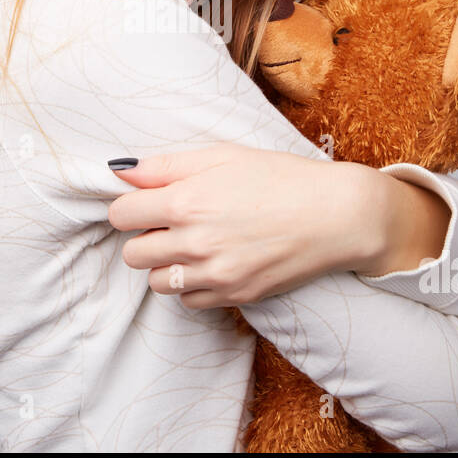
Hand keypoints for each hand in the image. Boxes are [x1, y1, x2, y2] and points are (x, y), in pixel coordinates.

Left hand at [106, 143, 378, 308]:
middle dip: (145, 237)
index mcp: (187, 201)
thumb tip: (122, 173)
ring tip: (193, 245)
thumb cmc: (281, 177)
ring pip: (157, 282)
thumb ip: (166, 165)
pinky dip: (193, 286)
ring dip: (166, 264)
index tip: (147, 203)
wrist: (337, 214)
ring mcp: (215, 274)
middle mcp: (195, 241)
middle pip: (132, 254)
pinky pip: (188, 301)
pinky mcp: (235, 295)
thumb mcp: (223, 156)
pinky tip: (214, 263)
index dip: (131, 207)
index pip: (120, 215)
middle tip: (172, 224)